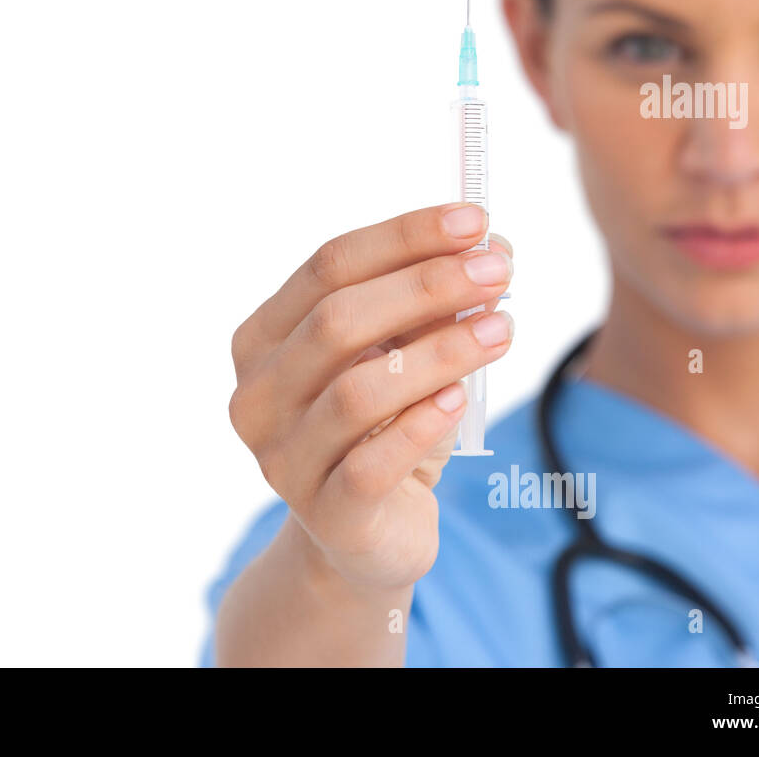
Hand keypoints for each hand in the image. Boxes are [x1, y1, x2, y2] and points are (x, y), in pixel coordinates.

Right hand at [228, 203, 513, 593]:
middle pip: (336, 321)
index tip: (475, 220)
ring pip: (357, 391)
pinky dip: (421, 425)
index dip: (403, 237)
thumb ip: (432, 304)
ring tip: (501, 329)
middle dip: (426, 286)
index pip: (327, 267)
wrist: (366, 537)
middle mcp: (257, 397)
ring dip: (439, 351)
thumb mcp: (402, 356)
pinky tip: (461, 399)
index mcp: (262, 341)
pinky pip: (372, 464)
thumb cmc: (382, 429)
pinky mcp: (328, 515)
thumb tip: (493, 247)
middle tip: (499, 270)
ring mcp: (284, 460)